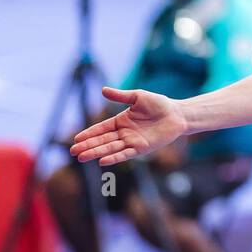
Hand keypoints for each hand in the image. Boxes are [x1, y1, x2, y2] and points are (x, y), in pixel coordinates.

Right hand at [70, 87, 186, 165]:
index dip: (89, 134)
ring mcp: (133, 141)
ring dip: (96, 153)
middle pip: (103, 141)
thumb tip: (102, 90)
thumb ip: (120, 96)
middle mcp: (124, 133)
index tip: (76, 139)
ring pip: (111, 148)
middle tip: (73, 152)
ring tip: (82, 157)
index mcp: (121, 121)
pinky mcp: (142, 148)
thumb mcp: (137, 97)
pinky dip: (114, 157)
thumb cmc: (159, 104)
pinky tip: (103, 161)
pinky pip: (126, 154)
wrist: (177, 114)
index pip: (101, 128)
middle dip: (88, 146)